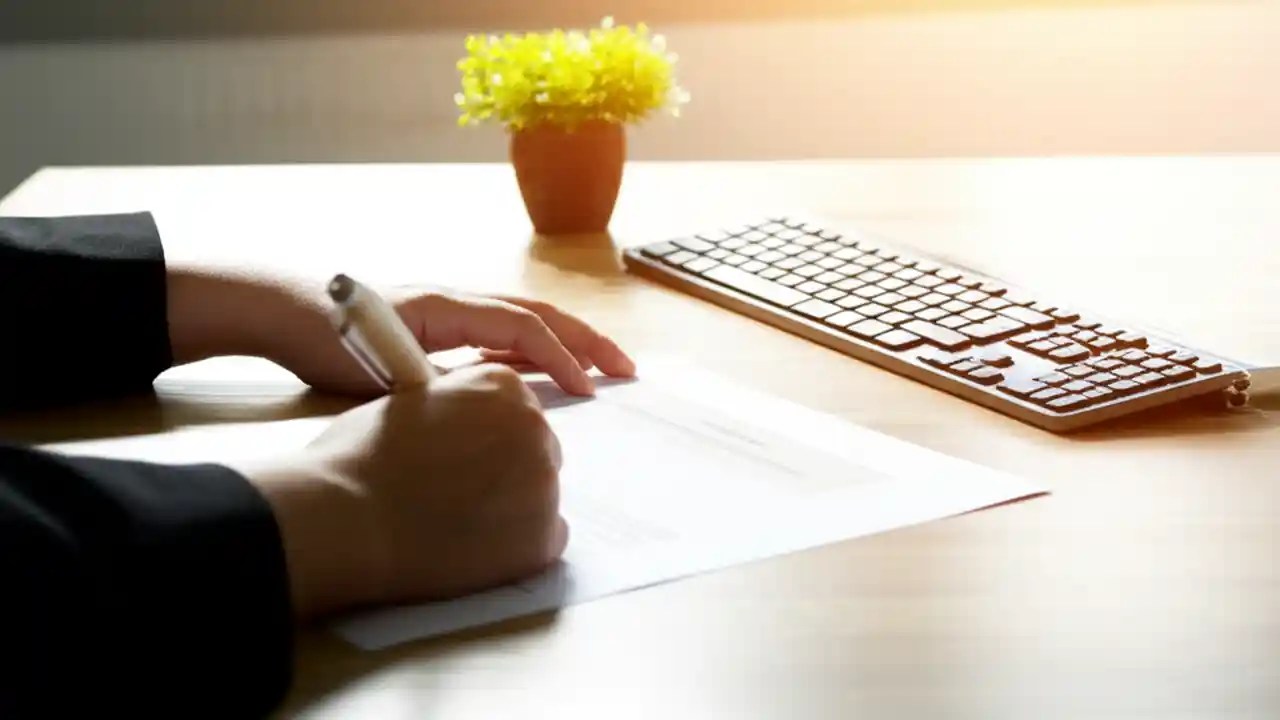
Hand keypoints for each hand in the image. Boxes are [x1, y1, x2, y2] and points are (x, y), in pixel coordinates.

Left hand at [165, 265, 634, 395]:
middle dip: (586, 342)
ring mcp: (451, 308)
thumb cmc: (327, 340)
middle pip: (539, 315)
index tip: (591, 391)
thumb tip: (489, 403)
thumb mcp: (385, 372)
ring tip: (601, 369)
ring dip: (566, 342)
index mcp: (450, 306)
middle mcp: (458, 298)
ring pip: (524, 321)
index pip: (525, 330)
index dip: (562, 360)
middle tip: (627, 370)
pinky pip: (502, 333)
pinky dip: (533, 350)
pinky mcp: (441, 322)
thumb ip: (441, 385)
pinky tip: (542, 374)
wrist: (284, 311)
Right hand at [231, 364, 565, 618]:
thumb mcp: (412, 401)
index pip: (517, 410)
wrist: (345, 516)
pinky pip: (546, 538)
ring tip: (457, 523)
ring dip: (511, 507)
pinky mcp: (542, 537)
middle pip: (537, 449)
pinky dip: (518, 546)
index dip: (486, 436)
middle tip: (459, 493)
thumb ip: (457, 408)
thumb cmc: (359, 458)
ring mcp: (544, 483)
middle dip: (507, 468)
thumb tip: (469, 427)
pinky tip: (475, 547)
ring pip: (542, 495)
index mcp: (503, 385)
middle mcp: (535, 427)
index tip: (459, 456)